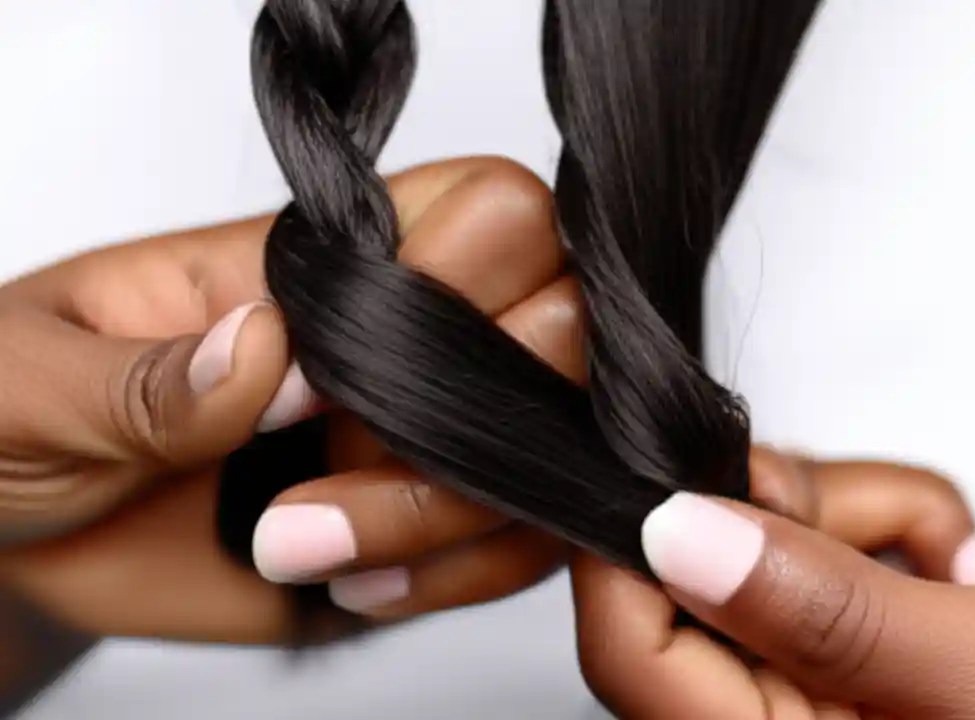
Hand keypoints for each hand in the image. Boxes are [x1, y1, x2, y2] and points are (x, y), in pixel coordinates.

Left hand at [0, 156, 580, 642]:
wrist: (18, 540)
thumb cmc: (11, 417)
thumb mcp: (27, 380)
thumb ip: (145, 374)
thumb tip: (269, 353)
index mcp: (320, 258)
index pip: (491, 211)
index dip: (459, 285)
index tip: (336, 378)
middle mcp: (405, 334)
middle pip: (566, 324)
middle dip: (468, 418)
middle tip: (324, 467)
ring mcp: (430, 432)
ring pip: (556, 446)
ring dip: (449, 518)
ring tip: (298, 547)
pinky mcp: (435, 527)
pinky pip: (523, 541)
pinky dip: (459, 576)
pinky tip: (352, 583)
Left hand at [574, 452, 974, 718]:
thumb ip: (829, 609)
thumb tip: (679, 537)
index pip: (634, 659)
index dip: (636, 552)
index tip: (686, 466)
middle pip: (691, 580)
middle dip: (791, 521)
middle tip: (886, 526)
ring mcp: (812, 679)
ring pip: (759, 539)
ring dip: (855, 517)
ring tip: (960, 568)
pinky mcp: (845, 632)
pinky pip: (813, 537)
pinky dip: (879, 521)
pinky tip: (957, 569)